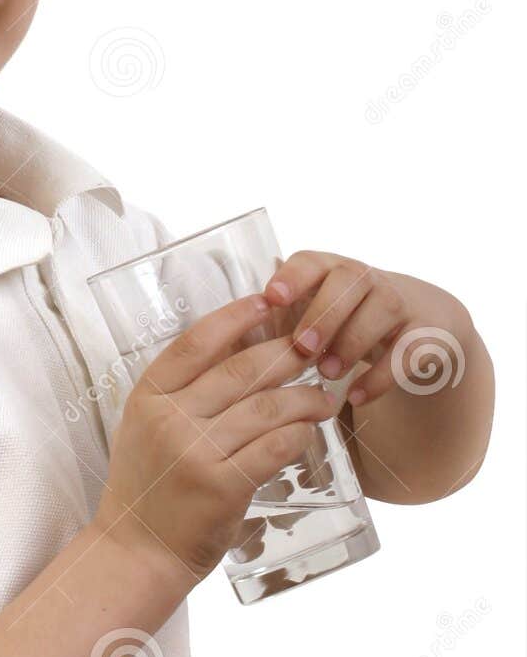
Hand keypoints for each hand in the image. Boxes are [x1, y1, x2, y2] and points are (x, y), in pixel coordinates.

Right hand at [95, 291, 343, 581]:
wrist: (137, 553)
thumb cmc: (148, 489)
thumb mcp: (146, 429)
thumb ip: (181, 393)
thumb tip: (236, 349)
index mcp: (148, 397)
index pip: (197, 341)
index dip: (237, 315)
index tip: (269, 300)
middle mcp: (170, 418)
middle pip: (241, 368)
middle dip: (287, 353)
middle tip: (316, 350)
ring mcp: (196, 451)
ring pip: (267, 406)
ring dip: (305, 396)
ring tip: (324, 397)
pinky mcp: (223, 485)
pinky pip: (275, 446)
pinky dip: (299, 433)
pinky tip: (309, 431)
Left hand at [263, 251, 471, 409]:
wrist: (423, 327)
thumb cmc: (348, 323)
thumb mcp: (316, 315)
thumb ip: (281, 322)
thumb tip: (227, 343)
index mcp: (331, 270)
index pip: (312, 261)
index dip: (293, 277)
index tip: (272, 298)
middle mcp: (368, 279)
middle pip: (350, 279)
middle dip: (324, 313)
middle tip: (303, 347)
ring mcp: (402, 303)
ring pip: (382, 308)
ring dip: (351, 342)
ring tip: (327, 372)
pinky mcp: (428, 333)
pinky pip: (410, 349)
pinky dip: (381, 376)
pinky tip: (356, 396)